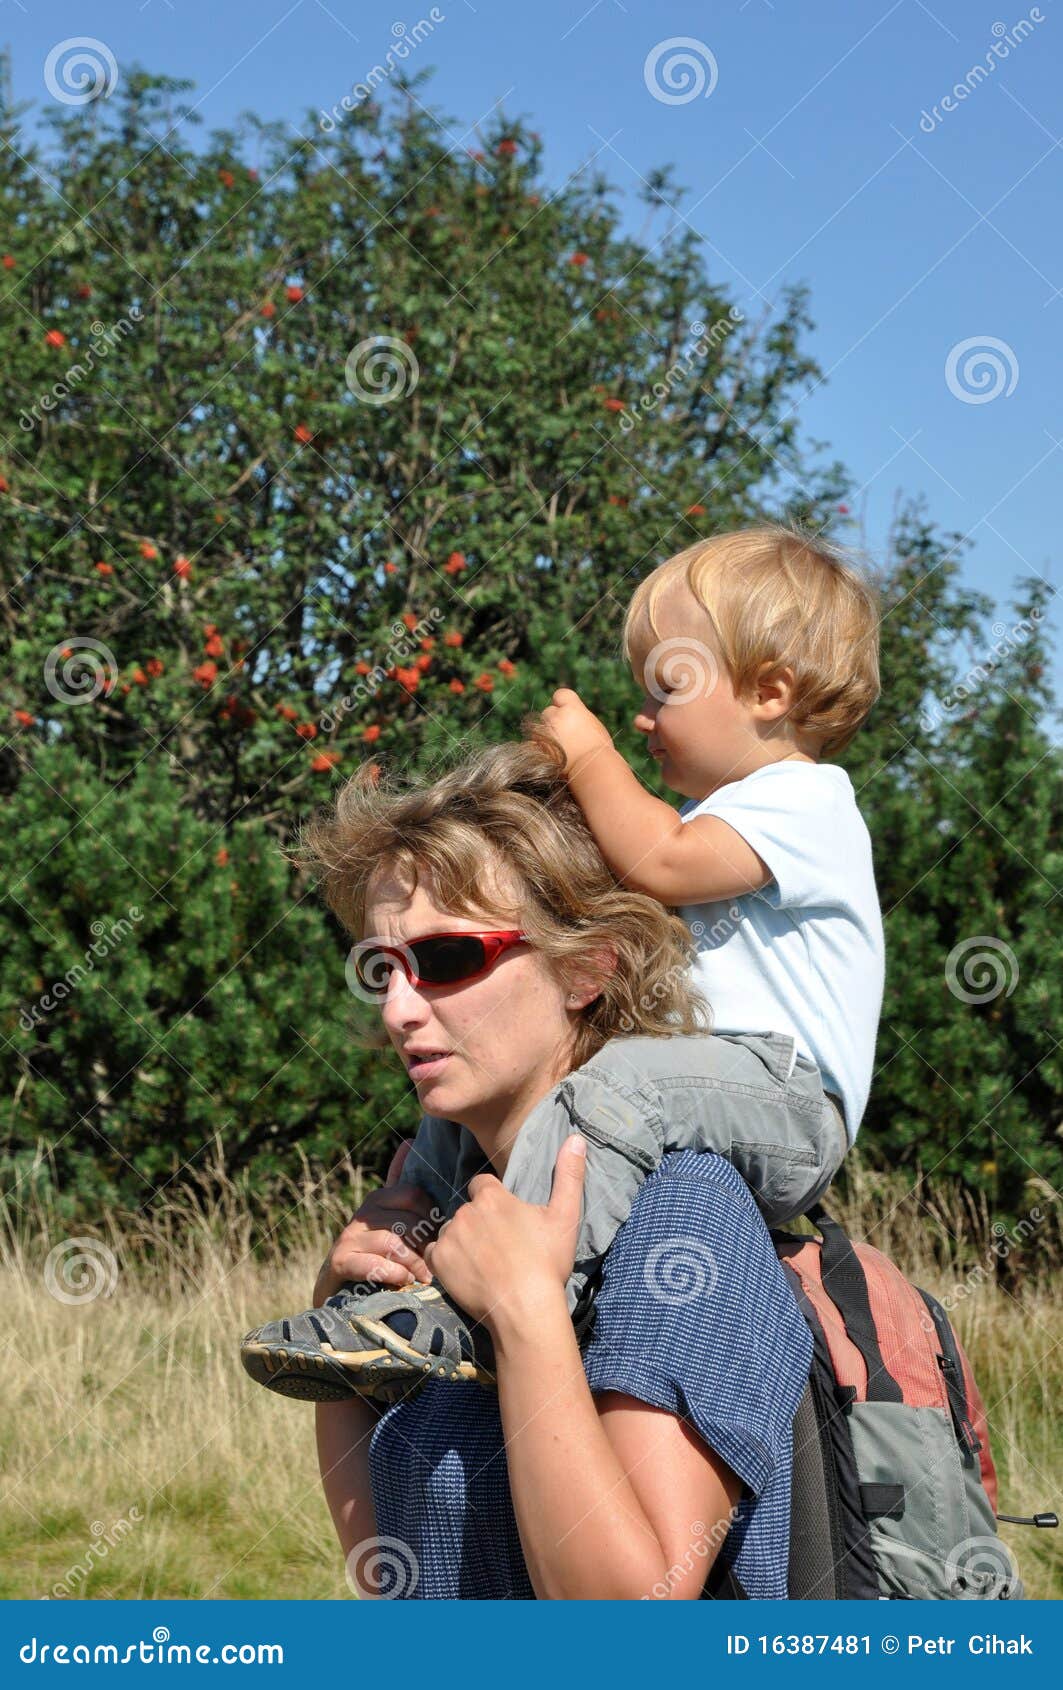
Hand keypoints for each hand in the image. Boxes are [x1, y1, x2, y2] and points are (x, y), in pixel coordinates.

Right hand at [312, 1141, 444, 1305]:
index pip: (413, 1194)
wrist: (340, 1283)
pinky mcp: (341, 1261)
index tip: (439, 1234)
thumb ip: (401, 1184)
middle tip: (436, 1261)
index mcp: (379, 1199)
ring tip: (425, 1276)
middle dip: (425, 1244)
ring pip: (392, 1243)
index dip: (430, 1215)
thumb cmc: (377, 1249)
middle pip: (406, 1220)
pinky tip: (404, 1280)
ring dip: (414, 1263)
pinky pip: (374, 1264)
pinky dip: (394, 1273)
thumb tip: (409, 1141)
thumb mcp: (391, 1215)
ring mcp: (349, 1237)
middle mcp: (363, 1214)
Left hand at [422, 1135, 586, 1335]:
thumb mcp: (565, 1217)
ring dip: (464, 1241)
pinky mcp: (439, 1261)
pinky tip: (468, 1274)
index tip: (506, 1220)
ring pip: (453, 1231)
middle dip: (480, 1223)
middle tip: (500, 1247)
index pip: (483, 1185)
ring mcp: (450, 1237)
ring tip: (485, 1264)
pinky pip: (436, 1253)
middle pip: (468, 1210)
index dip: (493, 1200)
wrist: (525, 1310)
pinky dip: (447, 1261)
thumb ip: (569, 1174)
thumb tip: (576, 1137)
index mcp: (493, 1198)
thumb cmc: (547, 1263)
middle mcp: (466, 1212)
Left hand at [539, 688, 613, 779]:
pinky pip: (533, 745)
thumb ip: (579, 719)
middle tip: (565, 737)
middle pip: (548, 713)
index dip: (562, 703)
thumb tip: (572, 719)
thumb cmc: (600, 751)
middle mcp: (556, 717)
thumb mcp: (594, 727)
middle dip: (553, 722)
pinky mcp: (538, 748)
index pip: (560, 695)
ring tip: (560, 750)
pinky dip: (539, 750)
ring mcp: (545, 732)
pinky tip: (551, 758)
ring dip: (545, 736)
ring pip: (539, 729)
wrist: (592, 770)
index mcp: (572, 708)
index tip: (565, 712)